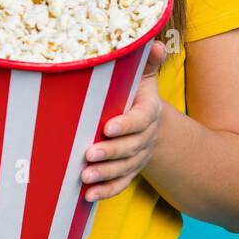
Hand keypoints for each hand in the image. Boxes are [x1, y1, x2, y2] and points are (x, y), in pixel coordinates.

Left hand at [80, 40, 168, 201]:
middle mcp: (145, 137)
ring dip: (105, 174)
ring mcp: (138, 156)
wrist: (151, 126)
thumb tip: (154, 42)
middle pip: (131, 148)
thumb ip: (147, 63)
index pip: (140, 120)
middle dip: (111, 152)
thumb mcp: (144, 78)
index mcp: (149, 112)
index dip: (126, 125)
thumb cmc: (138, 96)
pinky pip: (120, 183)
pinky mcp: (129, 171)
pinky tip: (88, 196)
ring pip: (125, 168)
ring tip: (85, 177)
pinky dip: (106, 191)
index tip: (108, 127)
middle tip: (89, 154)